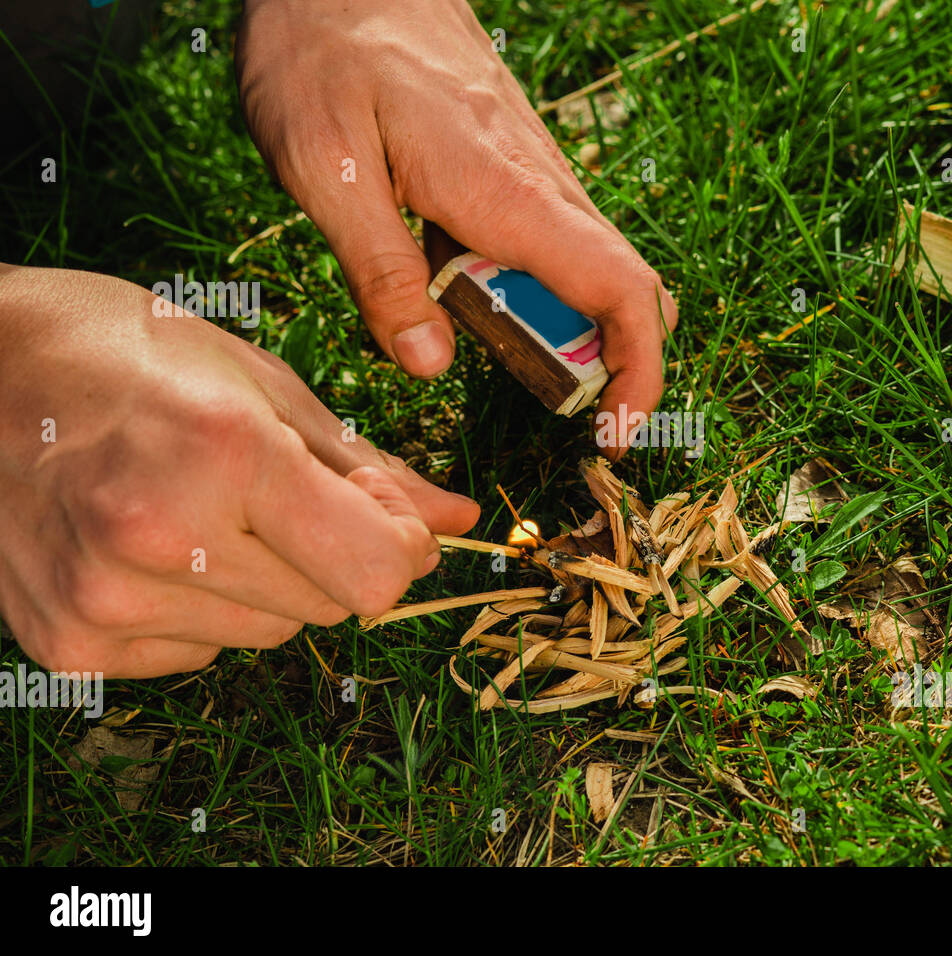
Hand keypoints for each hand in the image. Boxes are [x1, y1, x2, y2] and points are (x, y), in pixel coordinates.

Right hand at [0, 265, 478, 677]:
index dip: (399, 546)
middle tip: (272, 491)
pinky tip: (156, 545)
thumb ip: (370, 467)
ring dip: (266, 581)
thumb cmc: (125, 352)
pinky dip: (202, 608)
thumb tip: (457, 522)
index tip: (380, 512)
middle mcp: (162, 538)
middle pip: (330, 607)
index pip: (377, 572)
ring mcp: (106, 599)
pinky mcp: (70, 641)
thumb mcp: (263, 385)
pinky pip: (198, 652)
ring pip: (269, 634)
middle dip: (331, 553)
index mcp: (227, 454)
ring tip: (202, 507)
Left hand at [236, 0, 676, 448]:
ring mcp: (532, 167)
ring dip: (581, 330)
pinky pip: (556, 238)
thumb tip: (430, 366)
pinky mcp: (513, 160)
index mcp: (505, 190)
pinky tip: (480, 301)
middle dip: (619, 364)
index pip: (620, 289)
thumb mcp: (324, 168)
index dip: (642, 368)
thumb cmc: (321, 47)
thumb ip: (380, 272)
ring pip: (595, 264)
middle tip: (572, 421)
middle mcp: (539, 181)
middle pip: (624, 286)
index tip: (621, 429)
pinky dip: (549, 291)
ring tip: (521, 370)